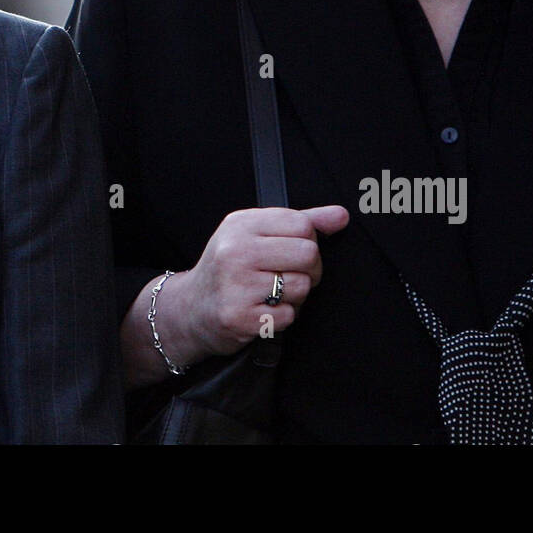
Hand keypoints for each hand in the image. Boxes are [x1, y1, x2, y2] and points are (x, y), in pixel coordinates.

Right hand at [158, 204, 348, 362]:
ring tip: (272, 294)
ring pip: (301, 286)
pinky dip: (282, 317)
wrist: (190, 310)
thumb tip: (341, 215)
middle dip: (309, 270)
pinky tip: (263, 311)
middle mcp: (235, 250)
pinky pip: (289, 315)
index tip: (293, 253)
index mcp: (240, 224)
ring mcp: (235, 284)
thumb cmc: (229, 269)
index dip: (308, 242)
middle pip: (308, 253)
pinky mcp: (239, 316)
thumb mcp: (254, 235)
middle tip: (290, 276)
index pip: (301, 224)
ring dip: (295, 296)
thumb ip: (299, 222)